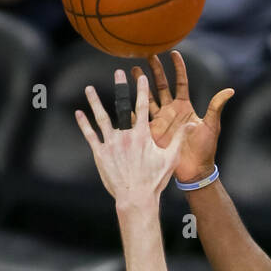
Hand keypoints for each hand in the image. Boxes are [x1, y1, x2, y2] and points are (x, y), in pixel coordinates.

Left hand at [75, 71, 182, 208]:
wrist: (136, 197)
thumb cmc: (154, 180)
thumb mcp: (170, 159)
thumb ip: (178, 139)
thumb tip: (191, 125)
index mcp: (142, 134)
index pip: (142, 106)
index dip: (142, 90)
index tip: (141, 77)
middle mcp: (126, 135)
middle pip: (121, 105)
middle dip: (120, 87)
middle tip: (118, 73)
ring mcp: (111, 143)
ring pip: (101, 117)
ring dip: (95, 101)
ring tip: (89, 88)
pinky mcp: (100, 154)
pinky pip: (90, 135)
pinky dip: (84, 123)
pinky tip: (79, 113)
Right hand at [131, 50, 233, 185]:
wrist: (194, 170)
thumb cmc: (205, 149)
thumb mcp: (212, 126)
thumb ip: (216, 107)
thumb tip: (230, 90)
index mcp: (184, 106)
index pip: (181, 82)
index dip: (178, 68)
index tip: (173, 53)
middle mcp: (171, 111)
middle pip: (161, 86)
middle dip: (155, 70)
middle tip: (148, 54)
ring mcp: (160, 121)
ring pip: (147, 98)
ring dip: (141, 85)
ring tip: (133, 70)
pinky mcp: (152, 133)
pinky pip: (140, 119)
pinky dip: (132, 109)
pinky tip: (124, 98)